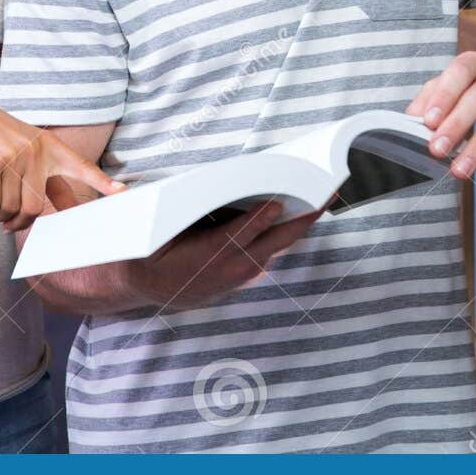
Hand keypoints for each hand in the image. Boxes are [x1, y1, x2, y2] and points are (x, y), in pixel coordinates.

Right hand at [0, 103, 123, 231]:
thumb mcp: (28, 150)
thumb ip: (49, 179)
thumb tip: (71, 210)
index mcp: (50, 147)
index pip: (81, 167)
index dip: (102, 182)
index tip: (122, 193)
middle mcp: (35, 150)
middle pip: (36, 208)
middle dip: (20, 223)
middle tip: (10, 224)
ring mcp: (12, 156)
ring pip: (13, 209)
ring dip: (1, 217)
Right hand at [119, 201, 323, 309]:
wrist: (147, 283)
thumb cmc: (155, 249)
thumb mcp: (166, 229)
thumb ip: (196, 215)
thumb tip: (223, 194)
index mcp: (211, 255)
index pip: (246, 232)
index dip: (265, 216)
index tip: (282, 199)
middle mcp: (234, 267)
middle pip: (278, 239)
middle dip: (306, 215)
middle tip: (327, 191)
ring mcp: (243, 273)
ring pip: (280, 245)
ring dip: (301, 222)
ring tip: (320, 196)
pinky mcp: (245, 274)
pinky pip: (272, 251)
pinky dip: (286, 233)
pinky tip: (294, 215)